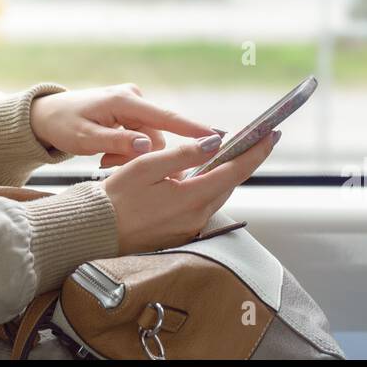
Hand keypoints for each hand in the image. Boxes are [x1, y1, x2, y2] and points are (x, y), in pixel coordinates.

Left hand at [28, 83, 219, 164]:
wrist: (46, 115)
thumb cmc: (62, 125)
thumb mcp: (84, 138)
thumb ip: (116, 143)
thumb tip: (146, 147)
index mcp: (125, 100)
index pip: (166, 117)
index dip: (193, 129)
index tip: (217, 138)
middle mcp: (134, 98)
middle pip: (157, 136)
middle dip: (140, 156)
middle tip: (108, 164)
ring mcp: (134, 105)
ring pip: (150, 140)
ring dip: (131, 156)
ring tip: (103, 160)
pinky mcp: (131, 113)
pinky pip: (142, 137)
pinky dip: (128, 150)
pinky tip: (107, 154)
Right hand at [102, 130, 281, 253]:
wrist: (94, 231)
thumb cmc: (115, 197)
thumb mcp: (147, 166)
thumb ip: (184, 155)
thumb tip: (216, 143)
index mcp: (191, 199)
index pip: (235, 171)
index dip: (256, 151)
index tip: (271, 134)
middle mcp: (196, 217)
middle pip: (230, 183)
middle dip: (246, 159)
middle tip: (256, 137)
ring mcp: (189, 227)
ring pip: (217, 194)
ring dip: (227, 172)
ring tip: (233, 151)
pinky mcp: (181, 232)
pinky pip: (203, 204)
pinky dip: (209, 186)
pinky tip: (203, 173)